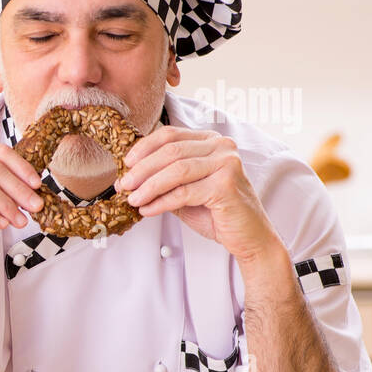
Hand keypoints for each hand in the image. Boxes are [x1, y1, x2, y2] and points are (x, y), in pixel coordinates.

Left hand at [114, 127, 278, 263]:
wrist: (247, 236)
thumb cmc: (215, 212)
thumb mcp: (184, 190)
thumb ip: (162, 180)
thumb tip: (128, 178)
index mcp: (211, 141)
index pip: (170, 135)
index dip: (144, 148)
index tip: (126, 164)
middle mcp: (222, 147)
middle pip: (170, 152)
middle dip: (142, 170)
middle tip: (124, 185)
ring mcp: (227, 164)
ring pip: (176, 171)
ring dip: (148, 186)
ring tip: (133, 199)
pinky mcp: (226, 185)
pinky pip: (184, 192)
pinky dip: (161, 202)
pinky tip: (148, 210)